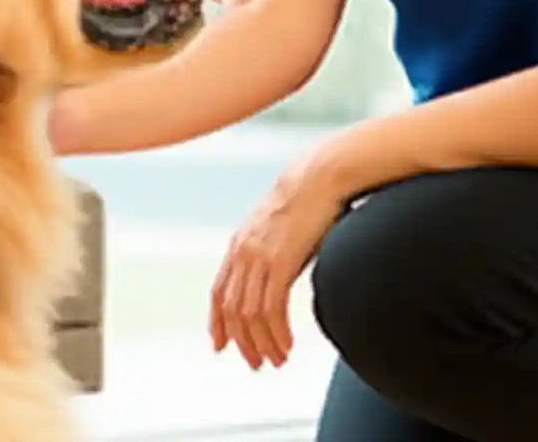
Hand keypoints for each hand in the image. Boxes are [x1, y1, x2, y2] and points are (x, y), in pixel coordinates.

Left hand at [209, 159, 344, 369]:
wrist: (319, 176)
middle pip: (231, 309)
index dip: (217, 322)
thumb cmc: (308, 199)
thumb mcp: (279, 228)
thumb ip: (273, 251)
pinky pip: (271, 308)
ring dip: (262, 342)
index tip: (221, 344)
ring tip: (276, 360)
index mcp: (240, 244)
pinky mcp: (279, 261)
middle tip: (256, 362)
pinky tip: (286, 345)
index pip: (218, 291)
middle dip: (242, 341)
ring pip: (249, 314)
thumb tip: (280, 272)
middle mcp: (243, 252)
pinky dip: (276, 332)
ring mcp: (258, 257)